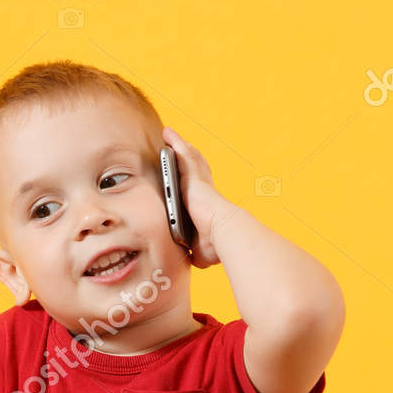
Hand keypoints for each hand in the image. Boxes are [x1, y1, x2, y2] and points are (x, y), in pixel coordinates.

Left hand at [161, 127, 235, 268]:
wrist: (224, 234)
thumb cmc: (217, 244)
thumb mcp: (202, 250)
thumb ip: (195, 251)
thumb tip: (193, 258)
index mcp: (206, 205)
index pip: (197, 189)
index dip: (192, 180)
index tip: (186, 175)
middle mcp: (203, 189)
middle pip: (193, 168)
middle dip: (184, 156)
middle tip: (176, 146)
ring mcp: (199, 181)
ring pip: (188, 158)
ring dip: (179, 145)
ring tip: (169, 134)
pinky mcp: (194, 176)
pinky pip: (182, 155)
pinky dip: (175, 143)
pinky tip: (168, 134)